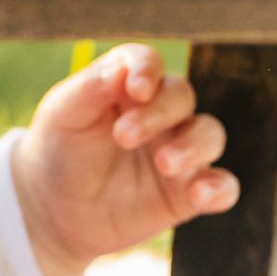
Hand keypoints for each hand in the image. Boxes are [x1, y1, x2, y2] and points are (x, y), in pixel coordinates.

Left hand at [8, 44, 241, 275]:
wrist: (54, 211)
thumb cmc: (59, 150)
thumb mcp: (62, 115)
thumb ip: (90, 88)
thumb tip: (122, 69)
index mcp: (128, 87)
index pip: (148, 64)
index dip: (147, 70)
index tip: (136, 89)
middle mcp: (160, 115)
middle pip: (181, 96)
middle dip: (159, 113)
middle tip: (124, 136)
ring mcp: (178, 152)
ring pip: (209, 135)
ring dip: (193, 145)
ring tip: (164, 164)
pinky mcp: (186, 194)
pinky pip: (222, 186)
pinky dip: (220, 188)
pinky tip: (201, 194)